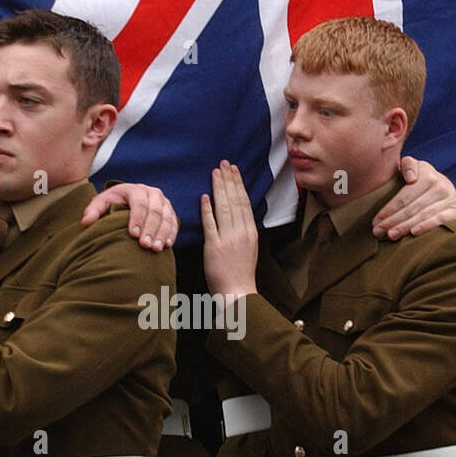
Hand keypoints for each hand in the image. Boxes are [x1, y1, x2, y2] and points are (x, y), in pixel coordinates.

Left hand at [83, 182, 178, 250]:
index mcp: (135, 189)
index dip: (137, 219)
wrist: (128, 199)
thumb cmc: (112, 203)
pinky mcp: (170, 212)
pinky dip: (171, 234)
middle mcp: (152, 193)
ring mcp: (164, 202)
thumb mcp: (101, 203)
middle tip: (145, 246)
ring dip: (162, 234)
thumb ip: (93, 211)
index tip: (133, 235)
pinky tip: (167, 245)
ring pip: (167, 218)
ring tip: (156, 249)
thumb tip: (86, 223)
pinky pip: (174, 222)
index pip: (139, 204)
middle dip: (150, 229)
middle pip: (155, 211)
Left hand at [201, 160, 257, 299]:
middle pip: (235, 200)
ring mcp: (228, 239)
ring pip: (224, 208)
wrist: (238, 293)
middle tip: (223, 163)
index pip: (244, 201)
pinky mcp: (214, 247)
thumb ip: (243, 230)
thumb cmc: (241, 273)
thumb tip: (237, 213)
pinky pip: (211, 224)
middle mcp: (241, 232)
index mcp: (250, 231)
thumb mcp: (248, 247)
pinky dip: (207, 209)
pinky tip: (204, 196)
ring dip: (219, 188)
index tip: (233, 170)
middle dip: (228, 179)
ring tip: (215, 173)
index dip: (238, 183)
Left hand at [371, 156, 455, 238]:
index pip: (404, 196)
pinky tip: (414, 233)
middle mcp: (441, 185)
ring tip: (391, 235)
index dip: (389, 209)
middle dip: (393, 221)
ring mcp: (450, 198)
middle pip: (412, 207)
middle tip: (378, 231)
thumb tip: (411, 178)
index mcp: (427, 173)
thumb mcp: (413, 168)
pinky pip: (441, 220)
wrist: (444, 188)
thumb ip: (408, 165)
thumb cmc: (419, 181)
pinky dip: (427, 226)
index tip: (375, 221)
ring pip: (423, 215)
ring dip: (405, 227)